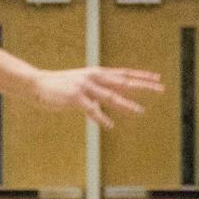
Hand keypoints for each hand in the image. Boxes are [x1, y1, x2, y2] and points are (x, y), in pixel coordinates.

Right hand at [31, 67, 162, 127]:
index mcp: (96, 73)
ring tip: (140, 111)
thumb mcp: (81, 84)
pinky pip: (92, 110)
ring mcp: (85, 87)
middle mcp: (94, 77)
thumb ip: (96, 92)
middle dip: (143, 85)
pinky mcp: (75, 98)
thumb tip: (109, 102)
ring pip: (111, 96)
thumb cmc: (60, 85)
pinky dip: (101, 118)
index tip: (156, 77)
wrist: (38, 84)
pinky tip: (110, 125)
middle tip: (160, 88)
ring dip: (126, 105)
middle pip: (124, 81)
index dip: (141, 75)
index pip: (124, 73)